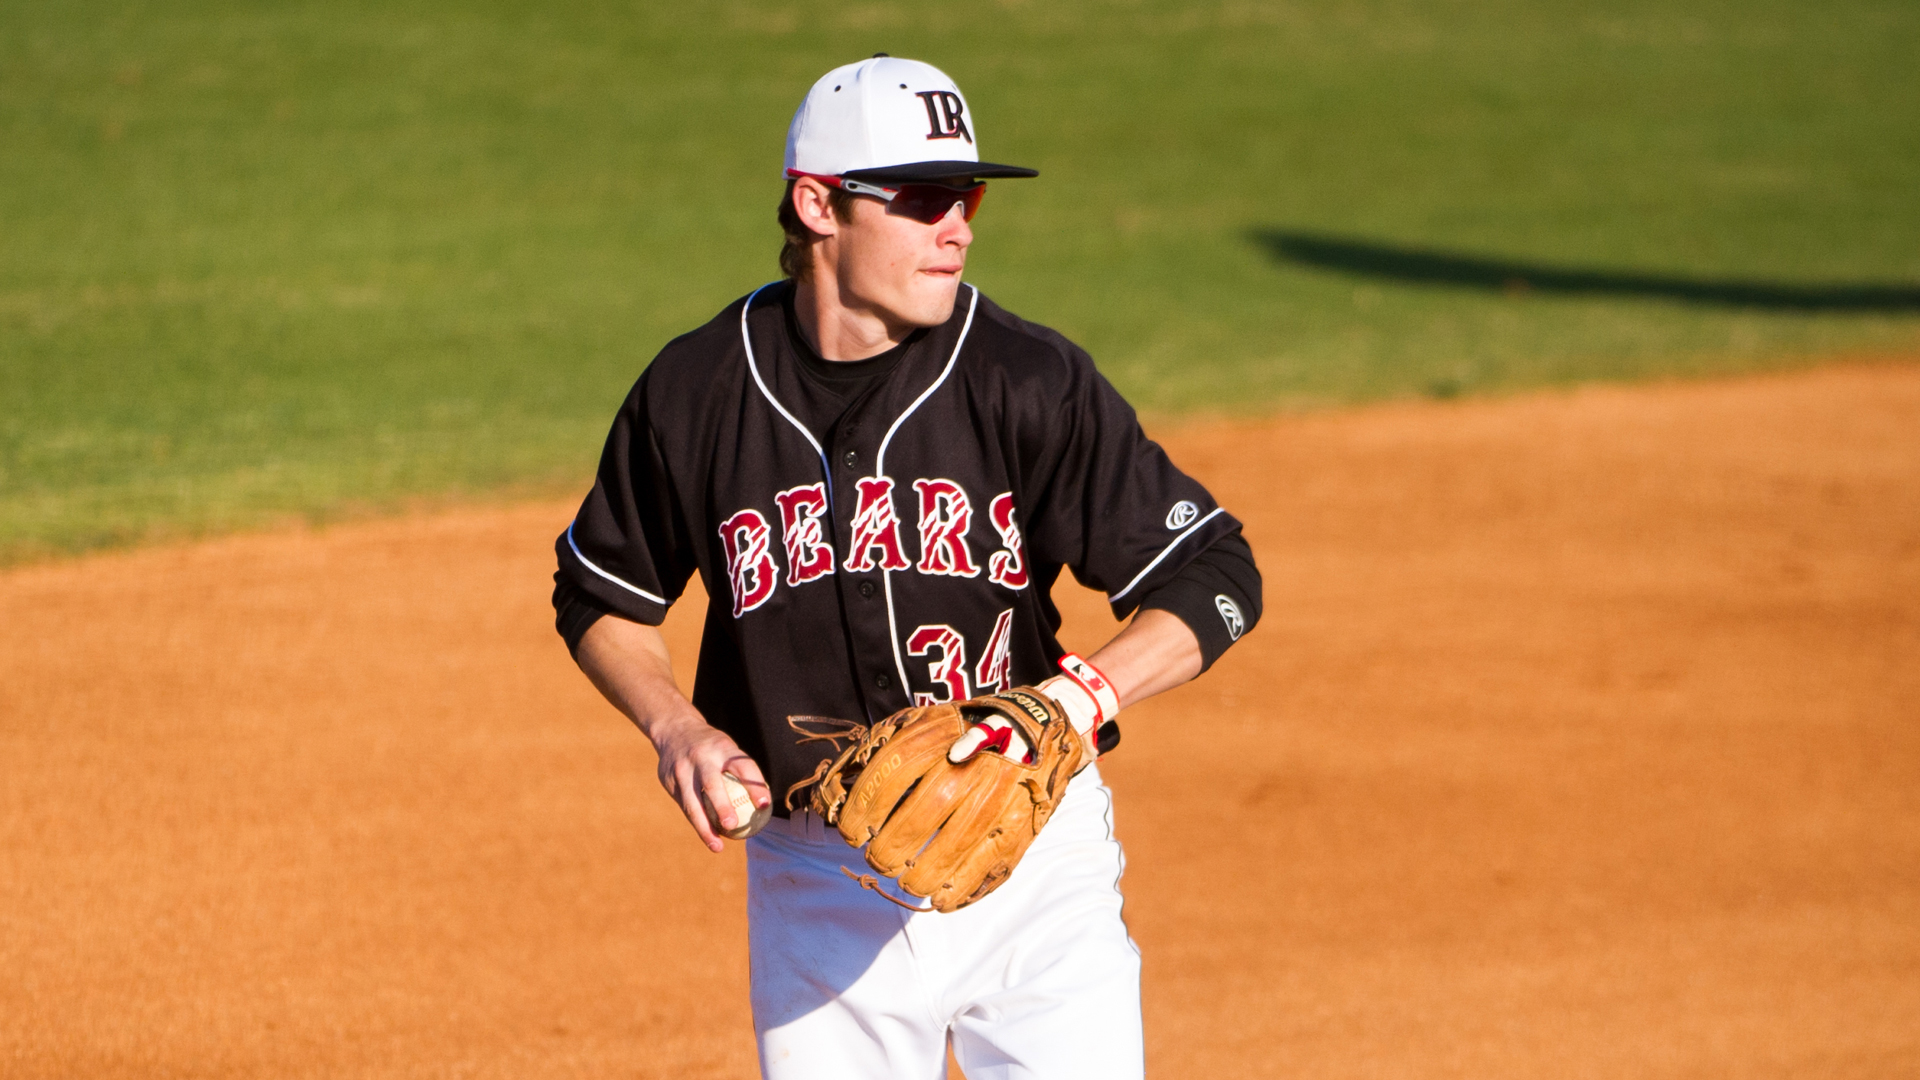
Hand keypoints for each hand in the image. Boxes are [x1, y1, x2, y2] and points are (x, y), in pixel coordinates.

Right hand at [644, 709, 770, 851]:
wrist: (674, 729)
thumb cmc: (712, 747)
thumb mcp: (727, 748)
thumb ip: (742, 772)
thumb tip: (764, 806)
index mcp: (722, 747)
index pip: (742, 766)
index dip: (755, 786)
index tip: (764, 806)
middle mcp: (701, 757)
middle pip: (712, 784)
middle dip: (721, 806)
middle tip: (732, 825)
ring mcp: (681, 768)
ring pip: (692, 802)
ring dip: (704, 826)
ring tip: (717, 846)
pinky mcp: (668, 780)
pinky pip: (684, 805)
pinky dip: (696, 821)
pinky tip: (707, 835)